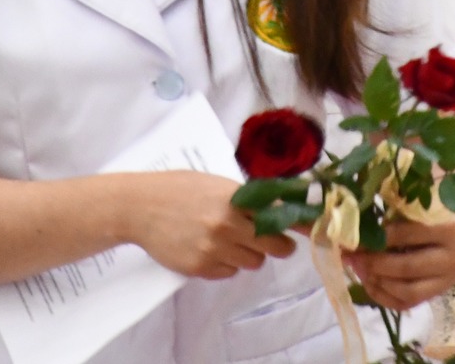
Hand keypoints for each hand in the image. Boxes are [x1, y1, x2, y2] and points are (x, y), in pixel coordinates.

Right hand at [123, 172, 296, 279]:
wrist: (139, 206)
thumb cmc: (178, 188)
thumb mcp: (216, 183)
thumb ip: (246, 197)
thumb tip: (280, 208)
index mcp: (234, 197)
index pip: (279, 213)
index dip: (300, 223)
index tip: (315, 228)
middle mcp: (227, 224)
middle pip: (274, 245)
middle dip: (278, 244)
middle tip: (274, 241)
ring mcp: (214, 248)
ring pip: (254, 262)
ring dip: (250, 254)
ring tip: (231, 240)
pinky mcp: (200, 267)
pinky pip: (230, 273)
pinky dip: (227, 264)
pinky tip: (212, 249)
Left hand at [344, 213, 454, 311]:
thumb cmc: (437, 211)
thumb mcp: (420, 204)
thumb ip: (394, 212)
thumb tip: (355, 226)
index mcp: (449, 228)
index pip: (406, 235)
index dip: (377, 237)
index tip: (354, 236)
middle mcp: (454, 258)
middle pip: (407, 267)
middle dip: (374, 263)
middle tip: (352, 256)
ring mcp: (448, 280)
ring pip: (408, 291)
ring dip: (377, 282)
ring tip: (359, 269)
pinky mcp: (439, 294)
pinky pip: (408, 304)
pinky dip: (384, 296)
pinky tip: (369, 282)